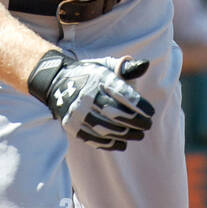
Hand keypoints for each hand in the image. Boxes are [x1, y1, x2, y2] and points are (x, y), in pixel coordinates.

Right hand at [28, 52, 154, 150]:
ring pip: (106, 129)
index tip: (150, 112)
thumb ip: (125, 67)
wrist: (56, 82)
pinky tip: (122, 143)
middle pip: (116, 114)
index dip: (140, 106)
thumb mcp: (105, 65)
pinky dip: (110, 143)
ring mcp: (78, 112)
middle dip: (136, 122)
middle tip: (147, 126)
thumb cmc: (89, 74)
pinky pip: (93, 138)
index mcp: (98, 78)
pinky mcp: (72, 125)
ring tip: (138, 135)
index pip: (123, 95)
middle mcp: (87, 96)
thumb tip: (145, 65)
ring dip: (126, 135)